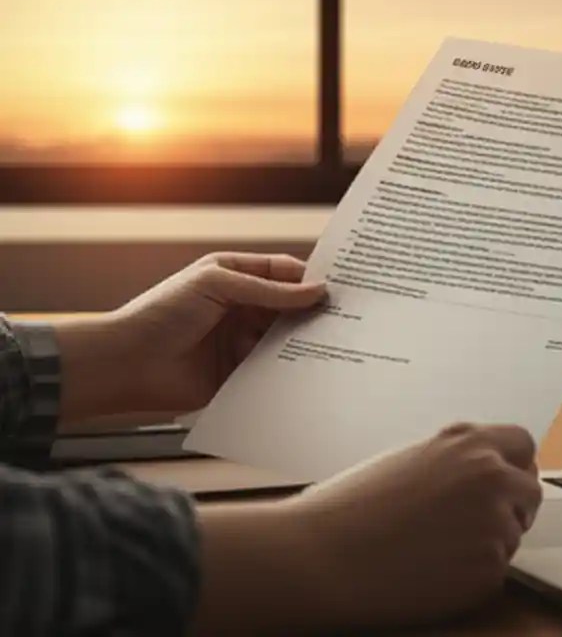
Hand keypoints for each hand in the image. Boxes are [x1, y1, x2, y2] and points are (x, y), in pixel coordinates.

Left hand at [54, 252, 325, 423]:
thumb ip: (268, 290)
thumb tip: (317, 291)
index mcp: (234, 276)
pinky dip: (289, 370)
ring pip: (284, 339)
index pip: (283, 273)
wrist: (126, 364)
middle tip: (348, 319)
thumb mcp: (217, 285)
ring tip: (336, 346)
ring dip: (304, 342)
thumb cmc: (163, 313)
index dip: (310, 279)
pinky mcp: (240, 374)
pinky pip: (272, 370)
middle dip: (313, 312)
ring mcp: (241, 341)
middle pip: (289, 307)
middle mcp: (241, 307)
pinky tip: (311, 372)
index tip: (341, 289)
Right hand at [194, 423, 543, 633]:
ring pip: (513, 535)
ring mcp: (495, 523)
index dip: (512, 466)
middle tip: (471, 526)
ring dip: (488, 543)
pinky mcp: (490, 569)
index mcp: (468, 443)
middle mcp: (491, 477)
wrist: (323, 559)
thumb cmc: (347, 510)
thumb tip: (477, 468)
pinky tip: (431, 574)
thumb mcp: (407, 460)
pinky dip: (471, 577)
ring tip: (434, 551)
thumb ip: (452, 460)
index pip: (522, 444)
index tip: (502, 482)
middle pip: (529, 491)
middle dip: (510, 507)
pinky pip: (495, 572)